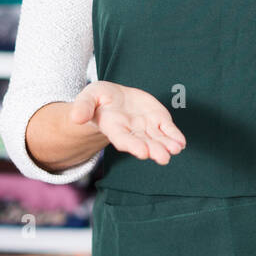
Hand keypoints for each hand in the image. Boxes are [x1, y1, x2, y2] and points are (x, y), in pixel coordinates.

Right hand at [69, 81, 185, 165]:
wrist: (114, 98)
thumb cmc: (98, 100)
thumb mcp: (88, 97)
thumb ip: (83, 107)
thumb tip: (75, 117)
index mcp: (114, 127)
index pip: (123, 139)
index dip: (133, 145)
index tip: (142, 152)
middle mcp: (132, 131)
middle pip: (143, 142)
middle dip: (154, 149)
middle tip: (164, 157)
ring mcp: (146, 127)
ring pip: (158, 138)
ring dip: (167, 145)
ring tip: (176, 149)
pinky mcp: (158, 120)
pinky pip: (168, 130)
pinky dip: (175, 136)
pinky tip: (181, 143)